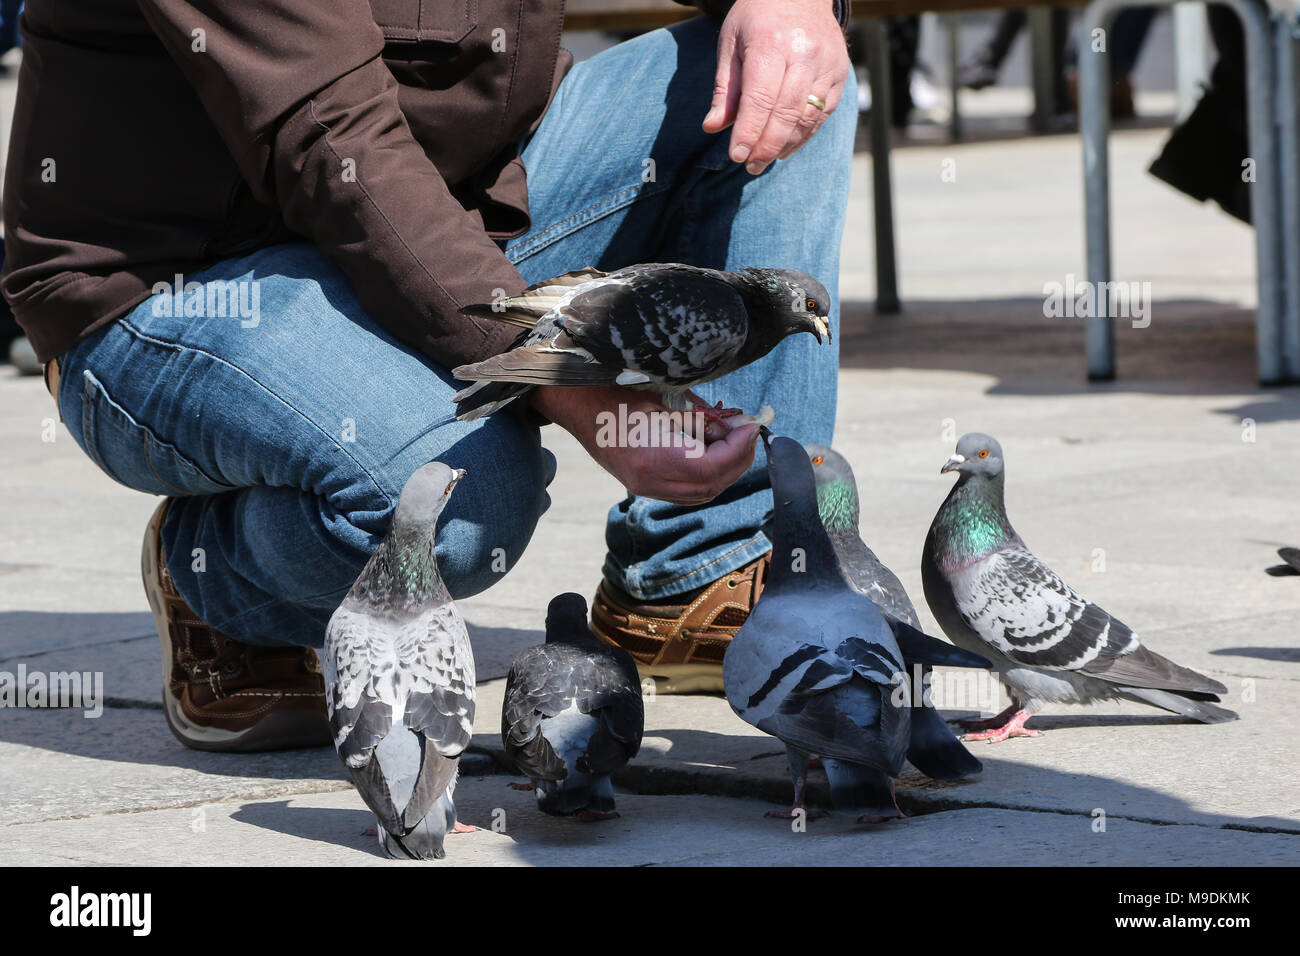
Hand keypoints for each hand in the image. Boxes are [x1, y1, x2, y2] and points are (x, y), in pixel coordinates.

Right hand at [531, 385, 759, 505]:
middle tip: (748, 429)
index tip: (751, 424)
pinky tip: (713, 447)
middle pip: (711, 485)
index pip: (710, 467)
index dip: (738, 448)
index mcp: (650, 457)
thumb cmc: (614, 390)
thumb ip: (700, 414)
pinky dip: (710, 473)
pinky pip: (689, 491)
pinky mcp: (645, 486)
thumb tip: (736, 423)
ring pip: (703, 492)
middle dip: (738, 458)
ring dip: (726, 467)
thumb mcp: (661, 395)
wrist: (575, 403)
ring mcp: (646, 487)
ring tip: (733, 436)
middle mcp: (649, 481)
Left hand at [702, 0, 849, 174]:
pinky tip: (785, 147)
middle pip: (786, 113)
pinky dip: (803, 134)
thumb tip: (713, 127)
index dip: (749, 132)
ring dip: (785, 145)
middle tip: (750, 166)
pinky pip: (822, 113)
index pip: (760, 99)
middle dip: (766, 146)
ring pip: (807, 117)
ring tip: (764, 160)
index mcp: (771, 43)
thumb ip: (726, 88)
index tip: (736, 156)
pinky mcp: (840, 72)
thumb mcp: (732, 43)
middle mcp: (804, 53)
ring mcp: (827, 64)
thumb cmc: (758, 17)